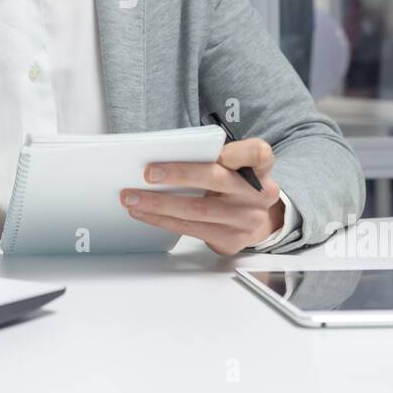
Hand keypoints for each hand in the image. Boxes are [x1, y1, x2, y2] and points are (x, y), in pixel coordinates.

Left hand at [120, 138, 283, 254]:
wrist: (254, 219)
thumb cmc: (234, 184)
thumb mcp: (235, 165)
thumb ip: (213, 157)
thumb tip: (162, 155)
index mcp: (260, 167)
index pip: (257, 153)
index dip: (239, 152)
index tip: (219, 152)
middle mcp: (258, 194)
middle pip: (215, 180)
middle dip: (178, 175)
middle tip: (148, 173)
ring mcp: (245, 220)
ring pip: (196, 210)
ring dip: (158, 204)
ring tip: (132, 197)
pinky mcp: (230, 240)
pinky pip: (189, 229)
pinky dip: (162, 220)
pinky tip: (144, 212)